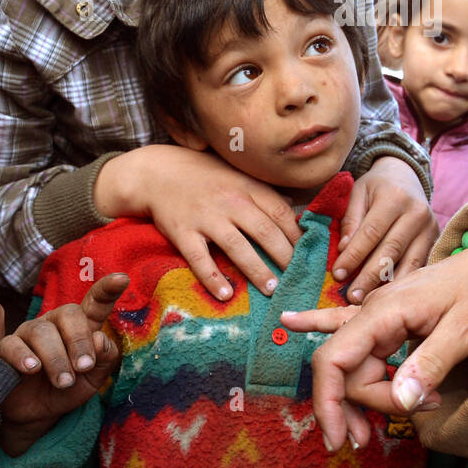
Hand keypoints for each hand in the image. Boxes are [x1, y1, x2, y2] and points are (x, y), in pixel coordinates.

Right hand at [0, 272, 128, 455]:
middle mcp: (55, 323)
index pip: (95, 303)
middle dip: (79, 341)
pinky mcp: (5, 348)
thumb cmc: (68, 389)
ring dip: (57, 359)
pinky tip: (32, 369)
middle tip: (84, 367)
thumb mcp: (94, 378)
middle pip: (69, 313)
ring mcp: (29, 333)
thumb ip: (105, 358)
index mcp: (81, 325)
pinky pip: (12, 345)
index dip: (107, 290)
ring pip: (42, 332)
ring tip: (64, 382)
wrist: (36, 414)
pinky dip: (23, 356)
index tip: (122, 279)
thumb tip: (100, 338)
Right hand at [93, 145, 301, 300]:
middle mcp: (230, 202)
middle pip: (265, 232)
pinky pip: (200, 259)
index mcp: (247, 187)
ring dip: (257, 270)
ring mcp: (206, 218)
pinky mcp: (183, 232)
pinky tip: (226, 295)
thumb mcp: (238, 174)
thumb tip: (295, 207)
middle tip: (298, 277)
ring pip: (237, 247)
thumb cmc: (204, 174)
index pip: (281, 212)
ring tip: (272, 289)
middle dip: (284, 257)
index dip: (297, 235)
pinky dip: (213, 278)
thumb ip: (264, 192)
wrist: (158, 172)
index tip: (310, 253)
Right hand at [281, 242, 467, 450]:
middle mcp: (373, 310)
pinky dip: (319, 327)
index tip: (343, 438)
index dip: (330, 402)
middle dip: (364, 403)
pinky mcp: (387, 316)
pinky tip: (292, 322)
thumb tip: (402, 402)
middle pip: (345, 368)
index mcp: (385, 311)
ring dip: (361, 394)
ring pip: (351, 362)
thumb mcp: (464, 330)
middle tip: (412, 413)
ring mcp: (378, 311)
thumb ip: (430, 364)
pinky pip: (346, 327)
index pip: (335, 359)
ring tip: (387, 420)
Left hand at [333, 156, 436, 302]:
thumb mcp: (358, 192)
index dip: (354, 255)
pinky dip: (404, 282)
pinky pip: (419, 265)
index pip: (371, 232)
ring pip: (408, 262)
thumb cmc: (377, 186)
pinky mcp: (435, 239)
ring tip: (367, 302)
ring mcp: (430, 227)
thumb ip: (351, 220)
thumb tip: (344, 250)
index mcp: (394, 197)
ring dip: (387, 285)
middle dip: (369, 276)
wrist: (406, 175)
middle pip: (390, 251)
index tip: (337, 274)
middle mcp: (416, 212)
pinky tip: (389, 296)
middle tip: (351, 297)